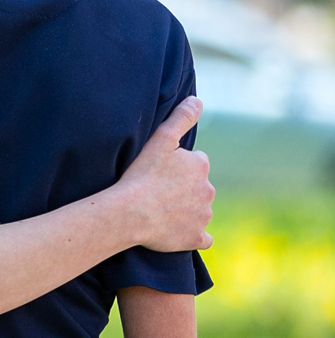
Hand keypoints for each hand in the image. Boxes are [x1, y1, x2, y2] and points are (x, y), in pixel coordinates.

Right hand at [117, 97, 214, 252]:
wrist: (130, 214)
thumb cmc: (140, 175)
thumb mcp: (159, 140)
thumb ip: (180, 118)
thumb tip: (197, 100)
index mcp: (200, 165)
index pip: (194, 163)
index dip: (176, 167)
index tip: (158, 172)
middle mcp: (208, 190)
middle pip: (197, 187)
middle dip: (182, 189)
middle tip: (156, 191)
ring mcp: (203, 216)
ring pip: (198, 210)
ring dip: (185, 210)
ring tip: (159, 211)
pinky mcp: (196, 238)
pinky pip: (201, 237)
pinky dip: (192, 235)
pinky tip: (177, 232)